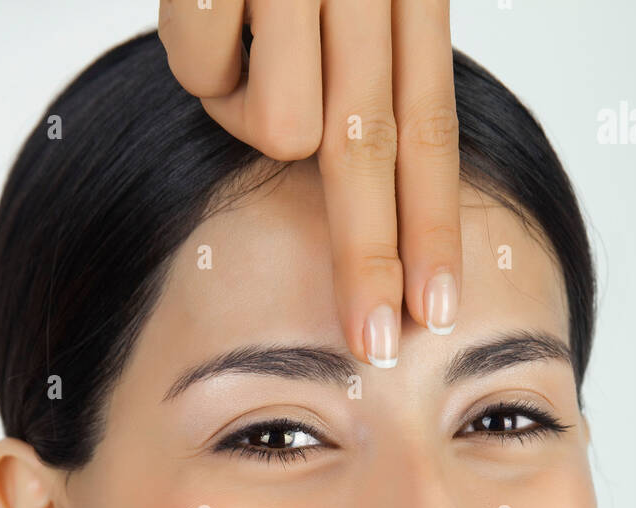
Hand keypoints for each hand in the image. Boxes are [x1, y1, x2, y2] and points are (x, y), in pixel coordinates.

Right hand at [158, 0, 460, 366]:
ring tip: (241, 41)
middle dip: (371, 262)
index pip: (428, 128)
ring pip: (281, 124)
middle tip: (377, 346)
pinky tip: (206, 6)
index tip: (438, 308)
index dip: (433, 227)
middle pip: (370, 153)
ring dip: (245, 106)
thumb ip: (361, 61)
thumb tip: (351, 169)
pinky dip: (197, 53)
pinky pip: (206, 73)